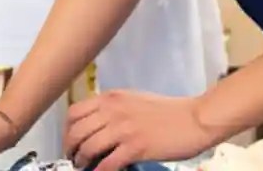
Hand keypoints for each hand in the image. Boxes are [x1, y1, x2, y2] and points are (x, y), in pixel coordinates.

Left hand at [66, 91, 219, 169]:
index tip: (69, 140)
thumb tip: (98, 123)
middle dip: (70, 148)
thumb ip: (114, 108)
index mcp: (112, 98)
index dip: (66, 130)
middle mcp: (114, 111)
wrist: (195, 118)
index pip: (74, 112)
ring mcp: (124, 129)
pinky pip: (107, 163)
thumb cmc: (170, 111)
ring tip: (83, 166)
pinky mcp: (136, 147)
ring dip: (81, 161)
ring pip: (87, 147)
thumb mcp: (135, 100)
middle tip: (73, 157)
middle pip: (76, 131)